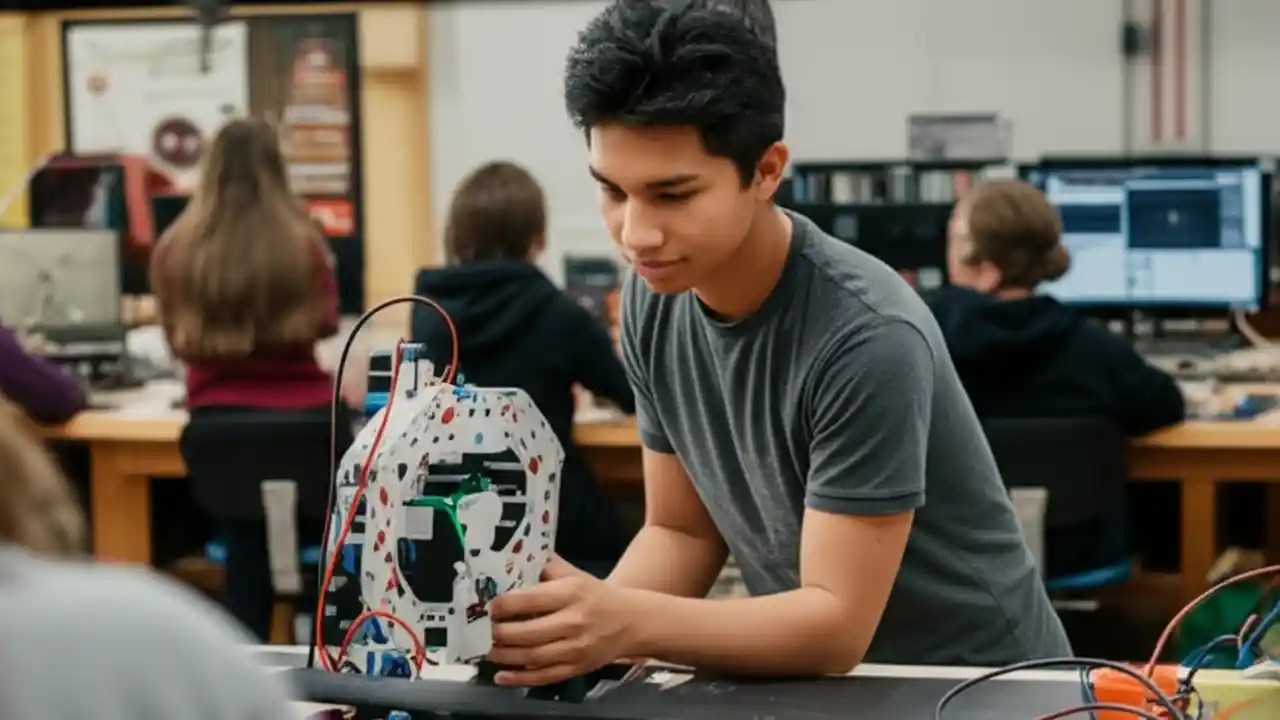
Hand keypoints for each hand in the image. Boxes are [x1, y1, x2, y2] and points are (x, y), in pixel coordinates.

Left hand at [487, 555, 636, 686]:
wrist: (631, 622)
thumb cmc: (596, 596)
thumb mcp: (575, 575)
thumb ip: (546, 566)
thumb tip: (513, 556)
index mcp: (571, 594)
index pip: (532, 599)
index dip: (505, 605)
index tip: (487, 606)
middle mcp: (573, 621)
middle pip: (528, 631)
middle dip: (499, 633)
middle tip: (480, 631)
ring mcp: (575, 648)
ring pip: (533, 656)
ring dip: (505, 655)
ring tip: (487, 650)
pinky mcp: (576, 668)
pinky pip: (544, 676)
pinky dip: (520, 678)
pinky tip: (501, 676)